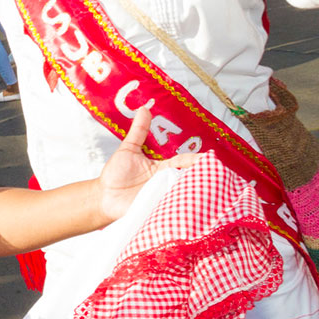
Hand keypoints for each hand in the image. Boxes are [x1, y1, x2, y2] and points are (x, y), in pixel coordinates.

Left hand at [95, 103, 197, 222]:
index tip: (209, 157)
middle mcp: (166, 182)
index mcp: (163, 168)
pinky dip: (178, 207)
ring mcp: (163, 197)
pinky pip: (170, 209)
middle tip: (214, 175)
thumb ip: (139, 131)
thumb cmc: (116, 174)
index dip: (196, 160)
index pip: (184, 161)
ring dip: (192, 192)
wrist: (103, 196)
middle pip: (188, 179)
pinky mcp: (156, 209)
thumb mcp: (128, 149)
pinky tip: (188, 206)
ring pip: (183, 194)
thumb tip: (145, 109)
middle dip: (201, 178)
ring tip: (206, 190)